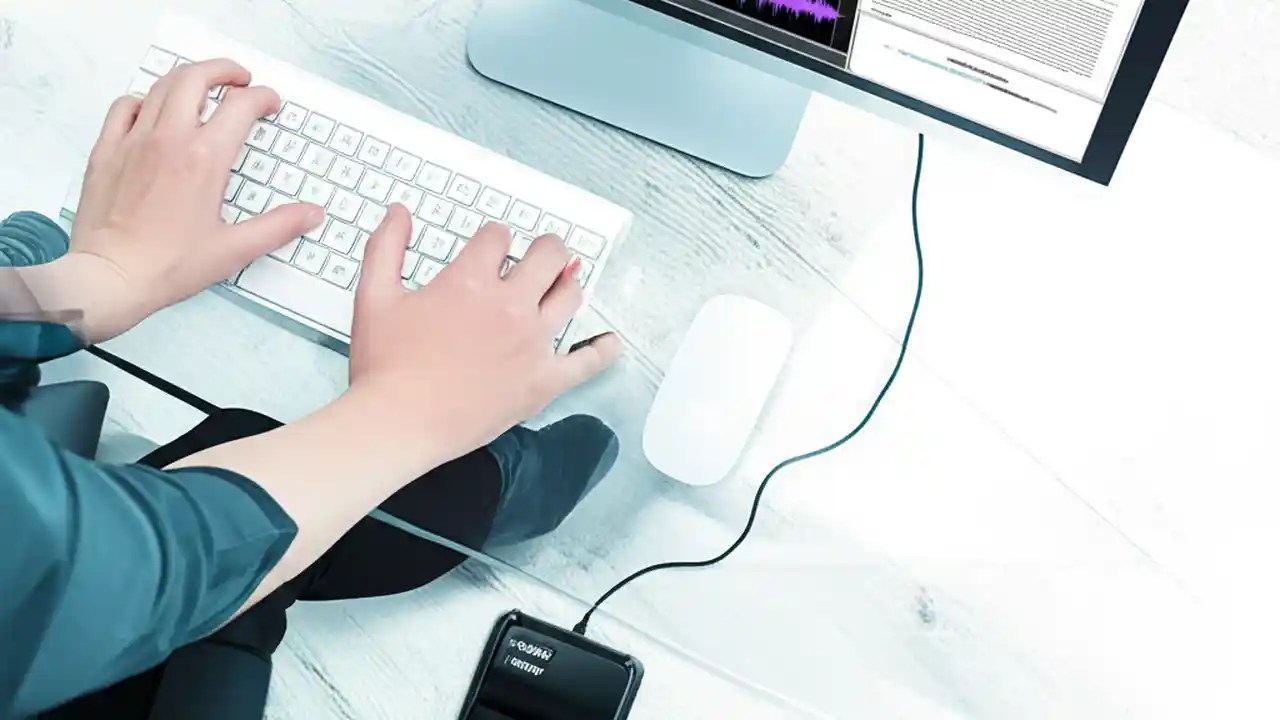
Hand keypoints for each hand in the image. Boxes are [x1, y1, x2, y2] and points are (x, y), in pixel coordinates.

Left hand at [64, 59, 321, 340]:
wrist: (109, 277)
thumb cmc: (167, 266)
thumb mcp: (234, 249)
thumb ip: (279, 227)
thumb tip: (311, 214)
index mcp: (204, 159)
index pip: (240, 106)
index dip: (262, 98)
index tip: (269, 103)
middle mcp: (169, 139)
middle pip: (196, 79)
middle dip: (223, 71)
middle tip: (239, 79)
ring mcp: (134, 141)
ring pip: (162, 86)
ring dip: (188, 80)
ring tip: (203, 88)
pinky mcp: (107, 150)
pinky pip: (124, 106)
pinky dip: (144, 100)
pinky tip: (153, 111)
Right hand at [349, 205, 622, 462]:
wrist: (399, 424)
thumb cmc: (384, 367)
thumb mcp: (374, 297)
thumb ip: (386, 247)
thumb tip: (399, 213)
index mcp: (470, 282)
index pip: (497, 237)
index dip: (494, 236)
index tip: (491, 245)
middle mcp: (509, 307)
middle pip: (548, 256)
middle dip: (545, 249)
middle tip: (542, 253)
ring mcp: (532, 344)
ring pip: (570, 296)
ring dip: (567, 285)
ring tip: (562, 285)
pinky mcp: (543, 382)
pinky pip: (587, 362)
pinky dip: (602, 350)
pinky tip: (609, 343)